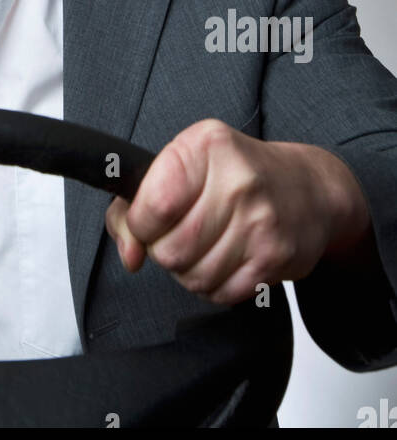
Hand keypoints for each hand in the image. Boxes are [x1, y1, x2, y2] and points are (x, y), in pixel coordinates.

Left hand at [105, 119, 371, 305]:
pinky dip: (215, 286)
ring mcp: (259, 220)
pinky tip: (227, 260)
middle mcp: (236, 180)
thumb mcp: (183, 164)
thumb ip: (136, 205)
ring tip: (207, 247)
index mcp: (206, 145)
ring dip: (190, 272)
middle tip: (183, 235)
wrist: (310, 188)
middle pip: (170, 249)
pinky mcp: (275, 256)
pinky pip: (222, 293)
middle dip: (165, 251)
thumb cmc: (237, 174)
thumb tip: (129, 254)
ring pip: (194, 277)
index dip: (141, 225)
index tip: (149, 222)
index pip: (153, 206)